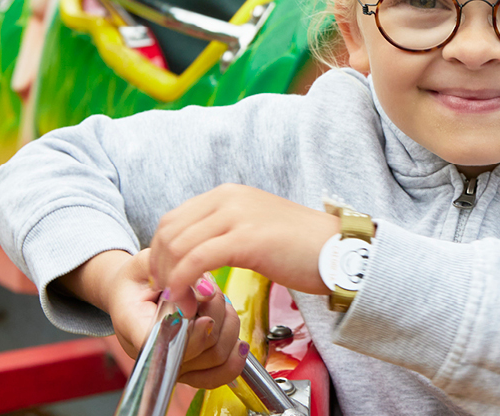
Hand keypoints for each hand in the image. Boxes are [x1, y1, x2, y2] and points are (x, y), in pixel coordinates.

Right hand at [67, 250, 247, 388]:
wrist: (128, 296)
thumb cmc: (135, 279)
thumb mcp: (146, 263)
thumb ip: (173, 272)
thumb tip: (206, 290)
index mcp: (133, 324)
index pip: (166, 342)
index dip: (192, 334)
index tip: (206, 317)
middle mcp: (153, 353)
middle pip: (198, 349)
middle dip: (215, 315)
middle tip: (212, 291)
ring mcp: (171, 364)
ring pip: (214, 358)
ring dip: (227, 327)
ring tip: (220, 303)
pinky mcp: (187, 369)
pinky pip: (216, 376)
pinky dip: (233, 361)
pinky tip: (239, 343)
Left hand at [150, 184, 338, 316]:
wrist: (340, 251)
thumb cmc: (303, 248)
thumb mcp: (256, 229)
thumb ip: (225, 234)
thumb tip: (195, 257)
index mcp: (228, 194)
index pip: (173, 218)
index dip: (159, 252)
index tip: (164, 280)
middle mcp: (228, 198)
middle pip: (168, 230)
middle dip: (159, 267)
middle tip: (167, 296)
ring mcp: (236, 215)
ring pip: (177, 245)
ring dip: (169, 279)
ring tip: (179, 303)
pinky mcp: (245, 239)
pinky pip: (195, 260)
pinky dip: (183, 283)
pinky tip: (189, 300)